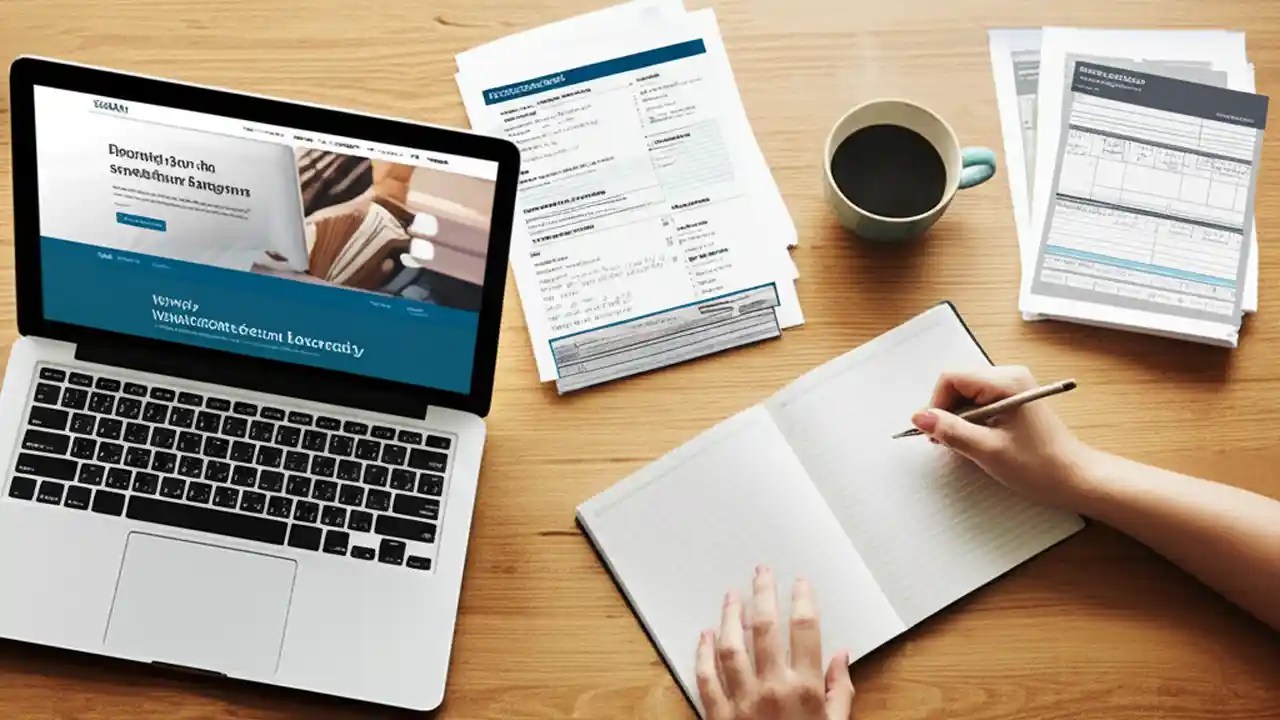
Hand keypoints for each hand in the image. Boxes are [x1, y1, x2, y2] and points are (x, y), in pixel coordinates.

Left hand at [696, 566, 853, 719]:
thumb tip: (842, 656)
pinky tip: (706, 635)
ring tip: (732, 596)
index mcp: (804, 689)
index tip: (800, 583)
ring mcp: (742, 701)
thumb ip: (840, 691)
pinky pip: (706, 677)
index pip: (805, 629)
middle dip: (764, 594)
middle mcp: (772, 689)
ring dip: (730, 617)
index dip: (803, 600)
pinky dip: (703, 653)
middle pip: (764, 627)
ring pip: (730, 647)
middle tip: (762, 573)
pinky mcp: (718, 716)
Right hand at [909, 366, 1093, 509]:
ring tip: (966, 444)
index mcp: (1006, 382)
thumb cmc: (1040, 466)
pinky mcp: (1014, 399)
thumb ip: (950, 431)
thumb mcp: (987, 450)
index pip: (951, 378)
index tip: (935, 431)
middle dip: (946, 412)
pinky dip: (972, 420)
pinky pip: (980, 401)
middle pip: (958, 384)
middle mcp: (1010, 376)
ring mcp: (1014, 387)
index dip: (936, 405)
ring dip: (959, 418)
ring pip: (967, 394)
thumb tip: (920, 417)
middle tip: (948, 441)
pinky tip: (979, 440)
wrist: (1075, 477)